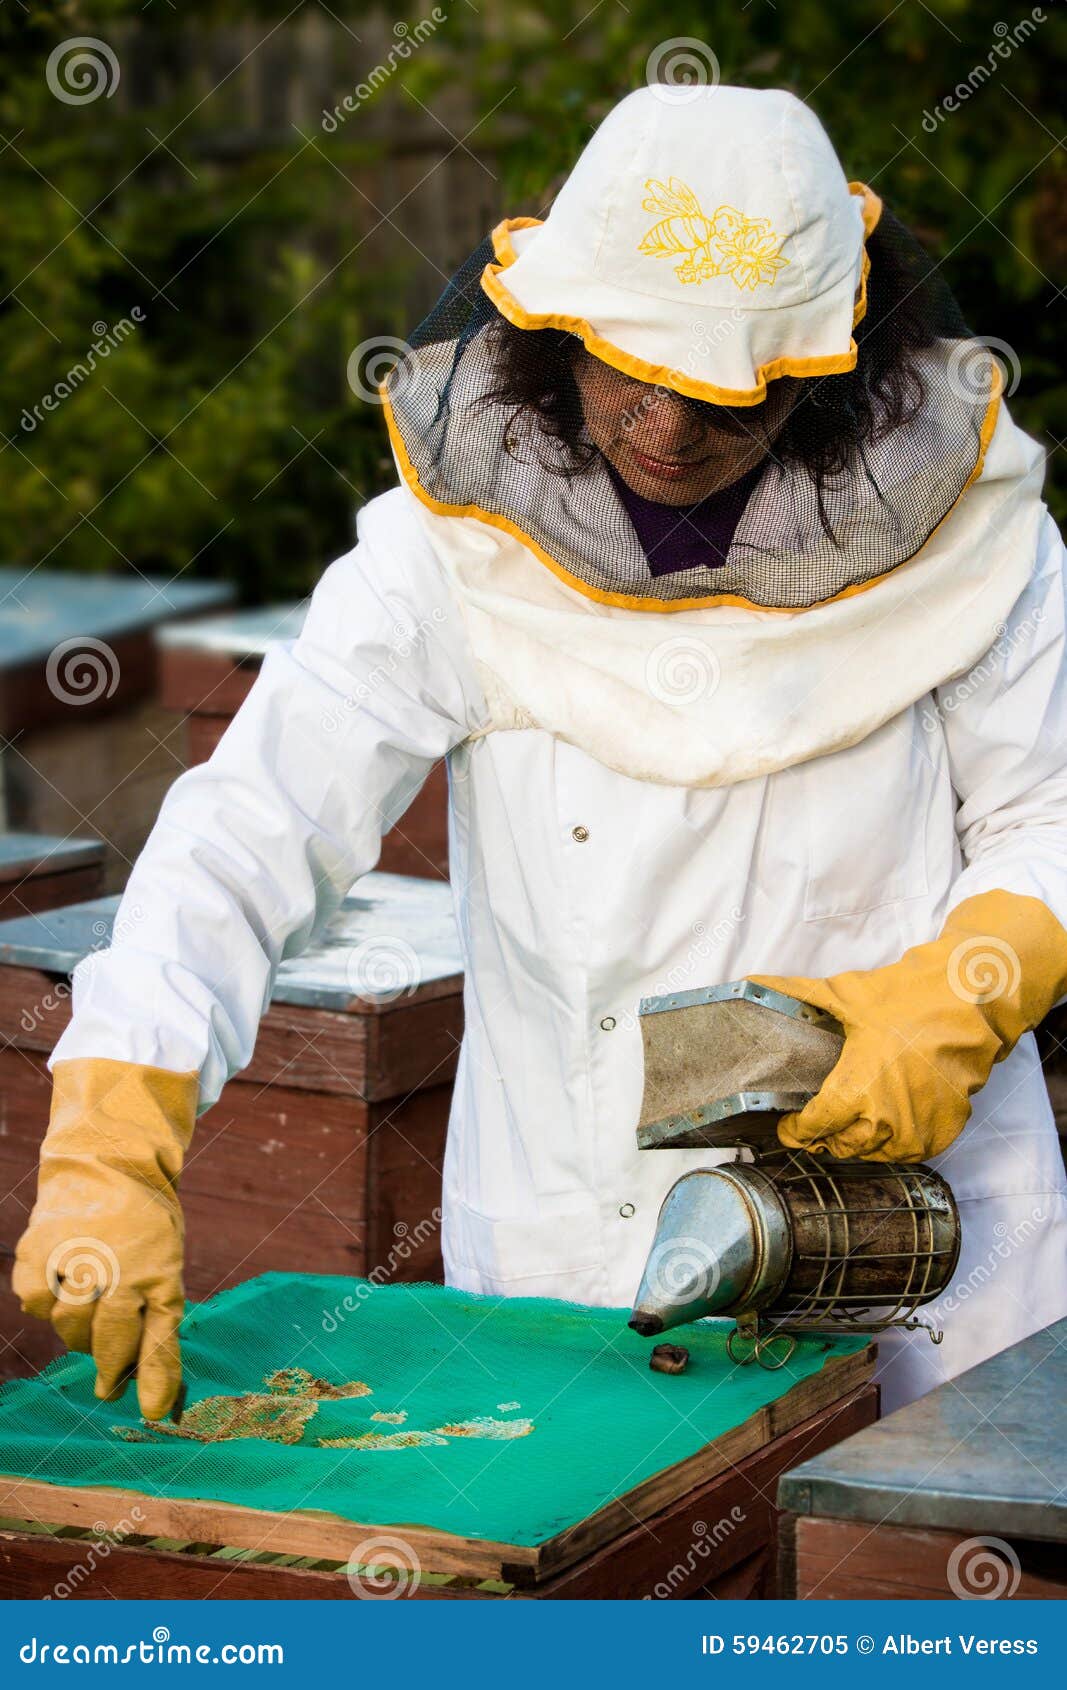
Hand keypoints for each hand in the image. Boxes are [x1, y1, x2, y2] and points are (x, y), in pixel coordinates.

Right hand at [13, 1060, 196, 1420]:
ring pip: (68, 1325)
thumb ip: (158, 1334)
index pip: (153, 1336)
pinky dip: (47, 1303)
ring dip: (79, 1331)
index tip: (153, 1414)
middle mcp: (115, 1266)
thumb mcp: (166, 1272)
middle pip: (105, 1339)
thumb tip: (157, 1406)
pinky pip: (36, 1302)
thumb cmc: (146, 1229)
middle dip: (109, 1364)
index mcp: (156, 1271)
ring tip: (92, 1310)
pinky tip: (63, 1285)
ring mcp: (74, 1257)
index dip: (153, 1377)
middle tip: (109, 1378)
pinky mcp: (39, 1249)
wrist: (112, 1163)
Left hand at [750, 891, 1066, 1162]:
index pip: (812, 1129)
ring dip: (859, 1140)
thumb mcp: (845, 994)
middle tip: (820, 1119)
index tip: (788, 1125)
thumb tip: (751, 983)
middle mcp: (883, 1121)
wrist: (970, 1003)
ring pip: (874, 1154)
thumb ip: (795, 995)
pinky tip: (887, 1120)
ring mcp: (916, 1131)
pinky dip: (894, 1141)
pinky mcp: (943, 1132)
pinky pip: (909, 1151)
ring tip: (853, 1117)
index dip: (794, 1130)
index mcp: (853, 1091)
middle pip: (840, 1147)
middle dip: (825, 1134)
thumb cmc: (908, 998)